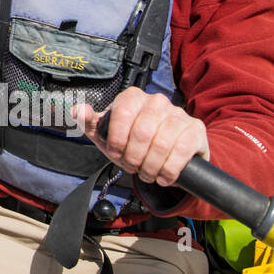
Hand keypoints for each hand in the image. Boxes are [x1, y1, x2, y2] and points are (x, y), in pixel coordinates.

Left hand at [75, 87, 209, 188]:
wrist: (167, 153)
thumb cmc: (132, 142)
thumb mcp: (107, 135)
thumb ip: (89, 123)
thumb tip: (77, 110)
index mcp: (132, 97)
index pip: (122, 114)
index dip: (117, 140)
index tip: (116, 153)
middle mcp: (156, 100)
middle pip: (142, 133)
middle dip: (134, 158)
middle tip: (133, 168)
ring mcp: (178, 113)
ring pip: (161, 144)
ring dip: (151, 167)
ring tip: (147, 174)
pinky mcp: (195, 129)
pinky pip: (181, 152)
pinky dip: (169, 171)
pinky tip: (164, 176)